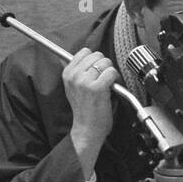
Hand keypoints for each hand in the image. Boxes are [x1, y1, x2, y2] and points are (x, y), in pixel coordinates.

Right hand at [63, 48, 118, 170]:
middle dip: (104, 65)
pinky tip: (111, 88)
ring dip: (110, 72)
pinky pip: (111, 72)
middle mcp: (74, 75)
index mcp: (67, 73)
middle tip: (103, 79)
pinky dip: (115, 79)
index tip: (97, 71)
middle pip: (97, 55)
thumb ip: (75, 72)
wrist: (87, 129)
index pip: (85, 52)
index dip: (95, 60)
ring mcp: (85, 81)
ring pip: (105, 62)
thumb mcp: (72, 88)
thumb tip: (76, 56)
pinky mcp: (97, 88)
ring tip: (107, 85)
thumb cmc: (84, 110)